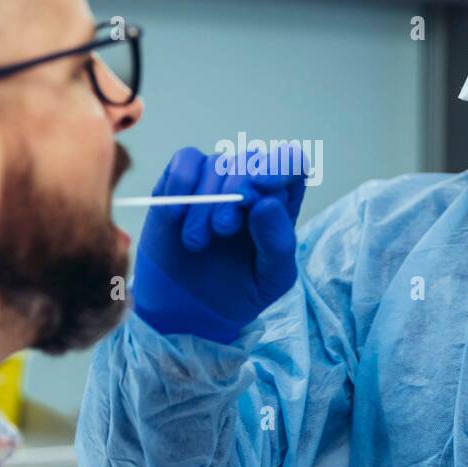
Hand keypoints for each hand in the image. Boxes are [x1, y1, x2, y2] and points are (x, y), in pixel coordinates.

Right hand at [131, 146, 308, 342]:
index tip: (258, 191)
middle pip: (251, 160)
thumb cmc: (239, 290)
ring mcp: (216, 179)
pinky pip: (186, 160)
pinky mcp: (183, 181)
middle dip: (235, 193)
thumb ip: (278, 243)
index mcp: (281, 201)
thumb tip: (267, 203)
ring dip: (204, 202)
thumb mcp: (271, 279)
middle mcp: (251, 182)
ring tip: (195, 243)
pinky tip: (175, 216)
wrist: (190, 306)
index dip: (279, 167)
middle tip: (222, 230)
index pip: (292, 163)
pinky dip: (181, 184)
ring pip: (216, 163)